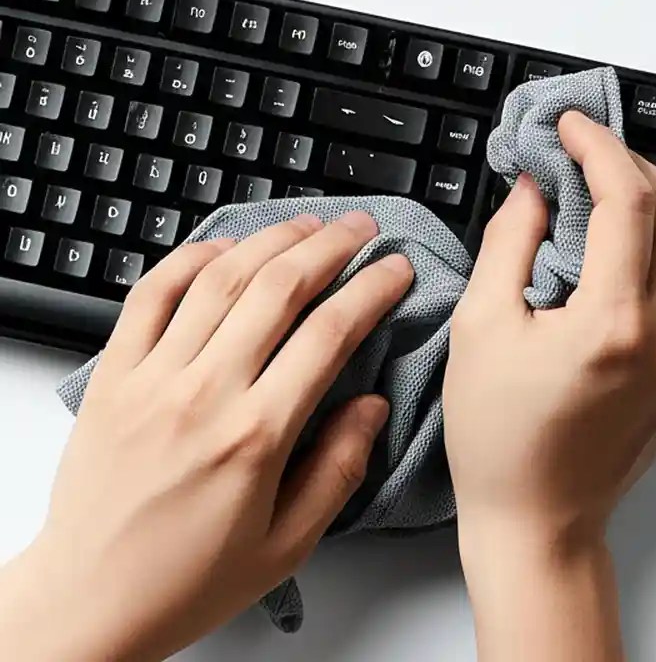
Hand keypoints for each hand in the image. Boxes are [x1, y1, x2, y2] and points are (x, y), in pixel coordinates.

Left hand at [0, 212, 412, 661]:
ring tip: (305, 224)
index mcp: (257, 437)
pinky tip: (223, 249)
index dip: (371, 290)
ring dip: (269, 240)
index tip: (395, 271)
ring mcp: (152, 380)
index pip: (329, 335)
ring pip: (218, 280)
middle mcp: (204, 396)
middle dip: (329, 247)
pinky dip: (188, 261)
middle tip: (361, 230)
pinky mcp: (112, 379)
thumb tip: (371, 406)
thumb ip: (338, 469)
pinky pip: (149, 297)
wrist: (90, 600)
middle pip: (277, 289)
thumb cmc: (188, 580)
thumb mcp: (289, 544)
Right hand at [445, 111, 655, 660]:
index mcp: (617, 322)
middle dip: (625, 162)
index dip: (597, 147)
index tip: (569, 125)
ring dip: (649, 194)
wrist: (542, 519)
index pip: (627, 198)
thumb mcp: (481, 328)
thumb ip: (512, 240)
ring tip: (597, 180)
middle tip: (578, 147)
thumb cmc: (502, 443)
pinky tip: (621, 232)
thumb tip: (536, 185)